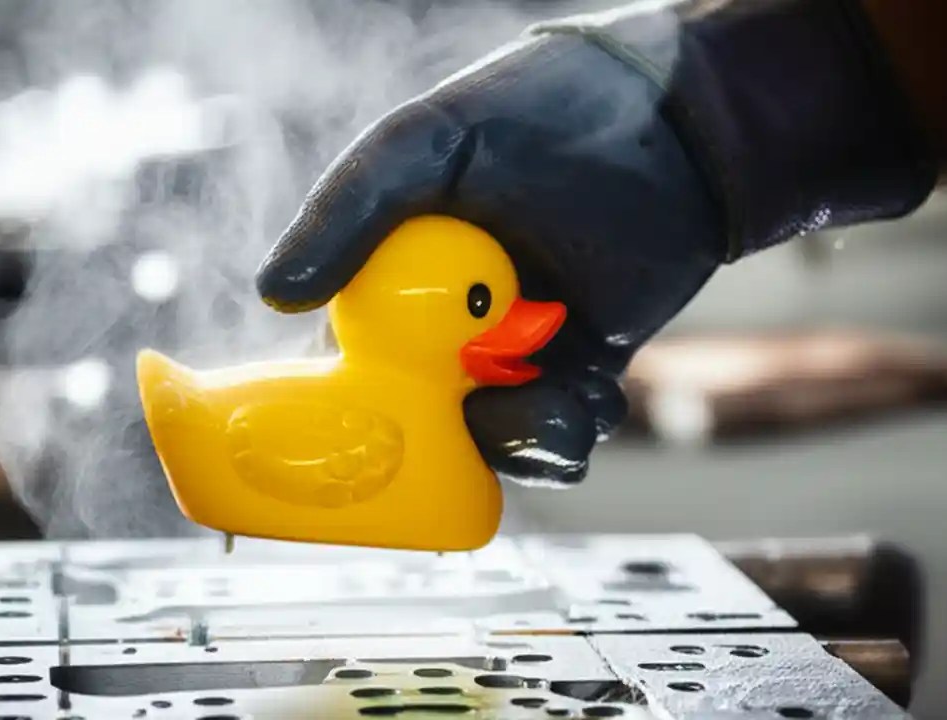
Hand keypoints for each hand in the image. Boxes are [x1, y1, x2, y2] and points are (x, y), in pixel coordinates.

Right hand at [255, 29, 722, 486]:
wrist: (672, 124)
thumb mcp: (424, 145)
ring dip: (521, 439)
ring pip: (497, 434)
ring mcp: (516, 351)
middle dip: (444, 440)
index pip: (348, 359)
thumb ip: (349, 209)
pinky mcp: (582, 367)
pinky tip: (593, 392)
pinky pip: (565, 430)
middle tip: (479, 417)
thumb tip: (275, 293)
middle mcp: (448, 323)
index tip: (362, 434)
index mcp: (395, 279)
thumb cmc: (537, 116)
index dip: (347, 409)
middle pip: (424, 417)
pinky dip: (575, 430)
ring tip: (559, 404)